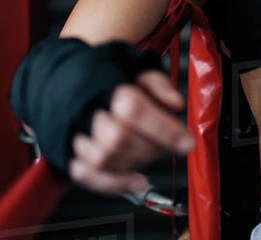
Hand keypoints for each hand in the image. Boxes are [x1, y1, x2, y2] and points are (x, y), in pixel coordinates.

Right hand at [68, 68, 194, 195]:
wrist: (83, 90)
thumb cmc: (120, 86)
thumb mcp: (144, 75)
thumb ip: (160, 86)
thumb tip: (175, 103)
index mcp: (111, 90)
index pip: (134, 110)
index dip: (163, 129)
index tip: (187, 143)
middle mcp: (91, 113)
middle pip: (117, 139)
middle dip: (148, 148)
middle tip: (163, 144)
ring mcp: (79, 136)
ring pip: (103, 160)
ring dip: (133, 164)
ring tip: (147, 153)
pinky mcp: (74, 155)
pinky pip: (87, 176)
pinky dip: (116, 184)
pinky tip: (138, 182)